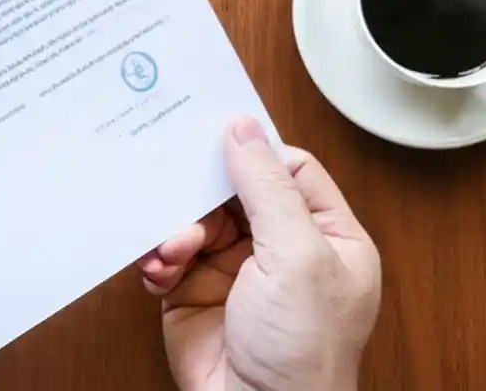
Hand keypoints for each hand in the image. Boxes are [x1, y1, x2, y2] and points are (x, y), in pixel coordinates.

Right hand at [138, 119, 381, 390]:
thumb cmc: (302, 354)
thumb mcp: (298, 257)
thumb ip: (269, 189)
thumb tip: (244, 130)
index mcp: (327, 236)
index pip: (291, 170)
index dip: (255, 150)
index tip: (217, 132)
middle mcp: (282, 250)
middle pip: (234, 190)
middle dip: (202, 190)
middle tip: (179, 182)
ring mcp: (236, 271)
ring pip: (195, 218)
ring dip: (177, 227)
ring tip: (175, 248)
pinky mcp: (194, 292)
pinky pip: (168, 254)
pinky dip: (158, 257)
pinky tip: (161, 268)